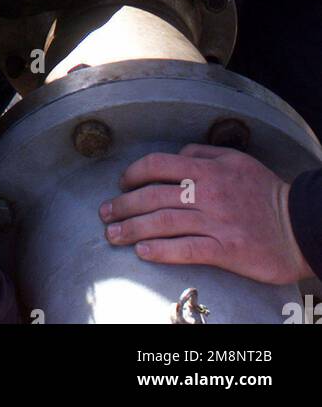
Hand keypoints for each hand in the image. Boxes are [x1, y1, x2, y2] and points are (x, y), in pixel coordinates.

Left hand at [99, 144, 312, 284]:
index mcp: (208, 168)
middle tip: (105, 213)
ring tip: (113, 235)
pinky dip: (162, 251)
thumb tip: (178, 153)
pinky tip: (143, 253)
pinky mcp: (226, 249)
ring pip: (164, 222)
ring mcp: (216, 221)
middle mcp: (207, 192)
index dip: (133, 174)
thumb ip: (203, 153)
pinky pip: (187, 249)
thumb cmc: (265, 192)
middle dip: (123, 204)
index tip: (121, 184)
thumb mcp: (235, 160)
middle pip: (154, 195)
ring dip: (133, 229)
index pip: (159, 164)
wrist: (300, 225)